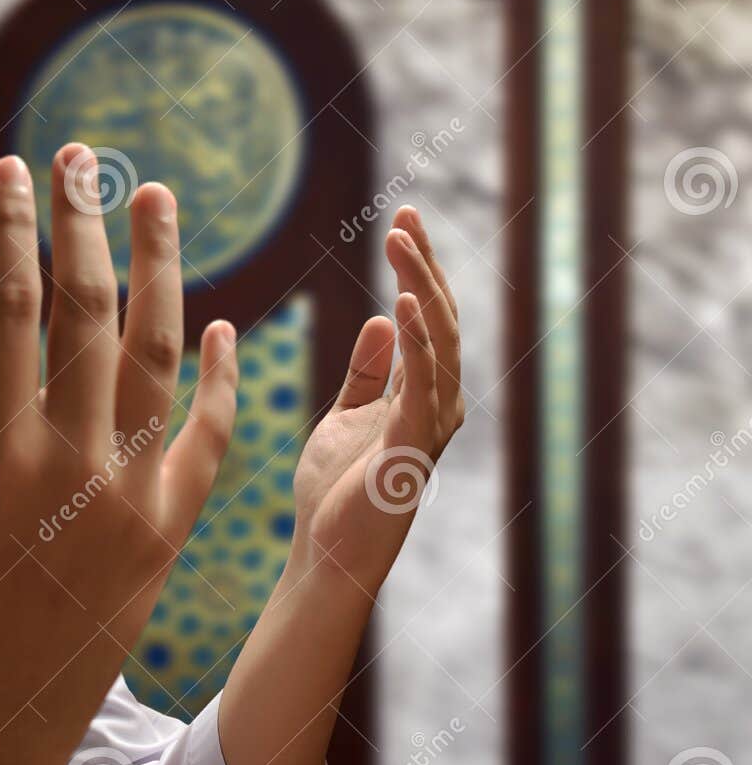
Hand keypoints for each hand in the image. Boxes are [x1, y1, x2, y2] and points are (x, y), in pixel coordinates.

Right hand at [0, 144, 238, 764]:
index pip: (6, 308)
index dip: (9, 227)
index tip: (13, 166)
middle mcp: (71, 470)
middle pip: (89, 312)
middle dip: (85, 221)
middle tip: (84, 153)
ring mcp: (132, 503)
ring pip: (161, 359)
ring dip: (162, 271)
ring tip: (159, 202)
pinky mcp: (169, 537)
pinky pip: (210, 440)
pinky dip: (225, 381)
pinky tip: (227, 328)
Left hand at [290, 205, 463, 597]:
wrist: (327, 552)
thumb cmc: (336, 490)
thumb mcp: (347, 415)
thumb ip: (368, 371)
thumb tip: (382, 315)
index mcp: (421, 393)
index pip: (425, 315)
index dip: (417, 266)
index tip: (402, 217)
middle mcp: (437, 403)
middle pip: (437, 318)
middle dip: (423, 263)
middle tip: (405, 212)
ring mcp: (430, 425)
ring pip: (436, 341)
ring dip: (418, 287)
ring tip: (399, 241)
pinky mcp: (411, 448)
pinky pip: (420, 386)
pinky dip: (413, 344)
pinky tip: (398, 304)